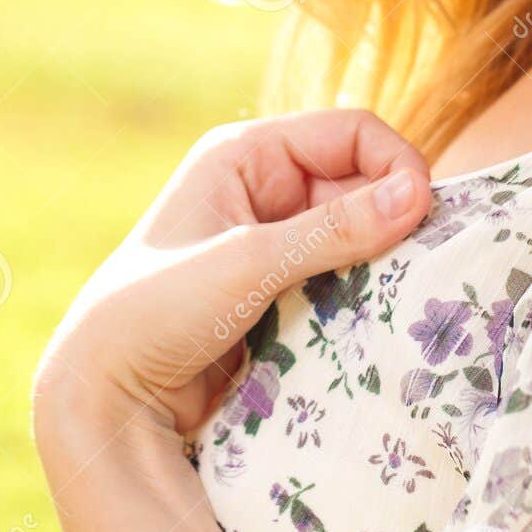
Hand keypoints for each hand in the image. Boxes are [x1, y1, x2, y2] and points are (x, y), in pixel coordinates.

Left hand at [33, 108, 431, 441]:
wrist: (105, 399)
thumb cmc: (157, 312)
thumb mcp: (249, 263)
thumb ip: (335, 229)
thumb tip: (418, 197)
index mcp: (246, 155)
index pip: (350, 132)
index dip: (395, 163)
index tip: (425, 214)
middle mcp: (263, 190)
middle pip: (360, 183)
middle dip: (393, 218)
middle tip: (426, 262)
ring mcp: (274, 243)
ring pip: (358, 235)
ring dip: (382, 261)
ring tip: (408, 293)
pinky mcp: (283, 292)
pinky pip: (344, 278)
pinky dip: (366, 294)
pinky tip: (380, 318)